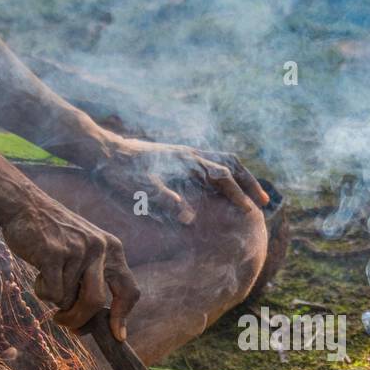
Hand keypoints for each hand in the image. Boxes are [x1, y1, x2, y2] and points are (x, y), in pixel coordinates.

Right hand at [0, 193, 138, 337]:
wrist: (24, 205)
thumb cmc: (53, 235)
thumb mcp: (84, 250)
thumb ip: (91, 280)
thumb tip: (89, 324)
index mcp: (112, 250)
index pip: (129, 290)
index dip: (123, 316)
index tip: (117, 335)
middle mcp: (100, 249)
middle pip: (95, 303)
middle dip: (79, 320)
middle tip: (64, 322)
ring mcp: (77, 250)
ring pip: (68, 299)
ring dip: (54, 299)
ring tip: (46, 278)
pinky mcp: (54, 254)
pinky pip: (51, 292)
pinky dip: (42, 291)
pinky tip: (38, 273)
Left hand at [92, 137, 268, 224]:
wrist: (104, 151)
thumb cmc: (120, 173)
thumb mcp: (140, 190)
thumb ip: (165, 201)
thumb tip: (189, 218)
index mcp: (186, 162)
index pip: (221, 177)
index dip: (238, 194)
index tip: (251, 211)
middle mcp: (190, 154)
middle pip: (230, 164)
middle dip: (250, 183)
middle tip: (264, 202)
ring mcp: (186, 154)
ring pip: (223, 160)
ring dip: (241, 177)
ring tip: (252, 194)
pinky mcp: (180, 157)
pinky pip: (212, 162)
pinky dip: (227, 173)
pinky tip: (226, 188)